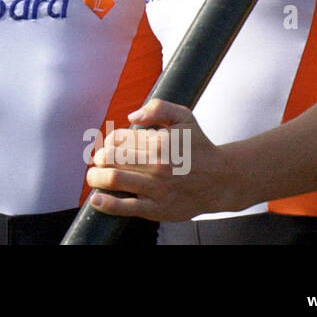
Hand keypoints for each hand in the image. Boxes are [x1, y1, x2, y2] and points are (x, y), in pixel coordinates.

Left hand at [84, 99, 234, 221]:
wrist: (222, 180)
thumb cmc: (198, 147)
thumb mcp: (184, 117)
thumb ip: (157, 107)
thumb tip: (131, 116)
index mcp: (160, 141)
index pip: (118, 138)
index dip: (110, 141)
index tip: (112, 146)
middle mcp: (157, 165)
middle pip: (111, 157)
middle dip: (99, 158)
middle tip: (100, 161)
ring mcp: (156, 188)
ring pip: (113, 179)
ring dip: (96, 177)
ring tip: (95, 176)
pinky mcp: (157, 209)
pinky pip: (125, 207)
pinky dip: (106, 203)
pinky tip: (96, 199)